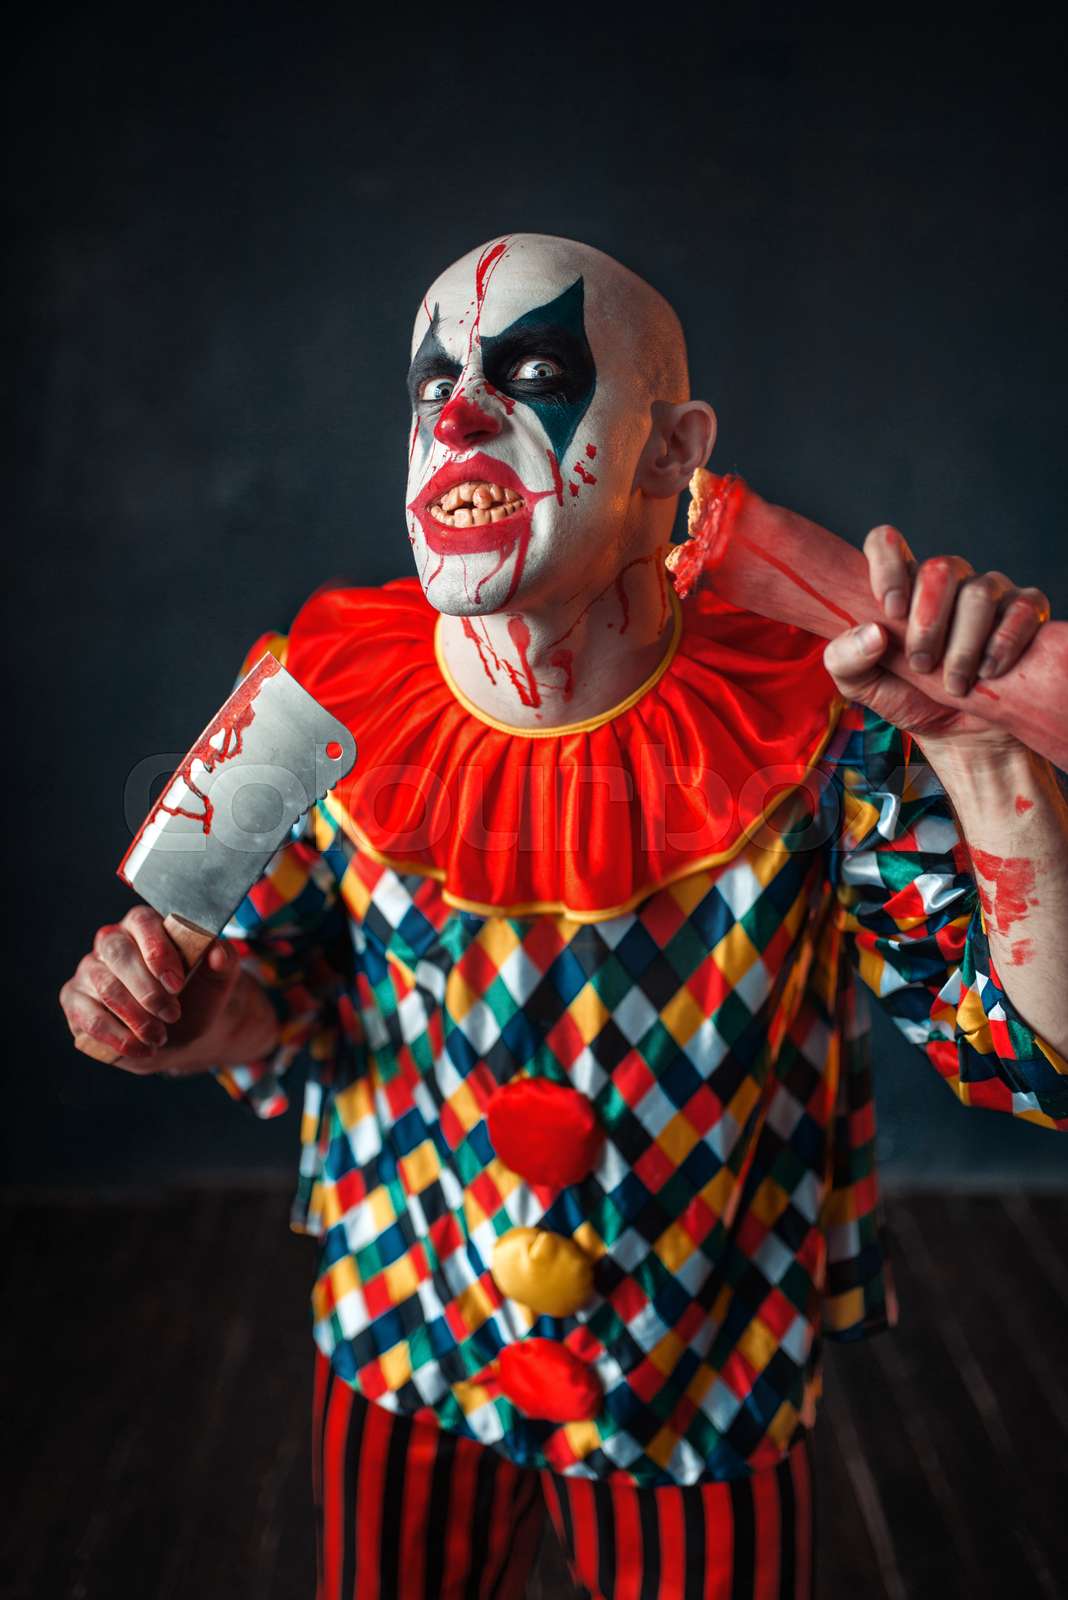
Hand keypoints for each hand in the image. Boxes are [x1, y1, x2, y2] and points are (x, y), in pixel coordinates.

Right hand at [59, 905, 279, 1075]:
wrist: (182, 1031)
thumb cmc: (196, 995)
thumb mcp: (218, 979)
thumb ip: (223, 961)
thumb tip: (217, 953)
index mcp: (145, 924)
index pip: (142, 922)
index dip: (157, 951)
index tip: (177, 983)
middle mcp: (112, 941)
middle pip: (118, 953)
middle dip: (147, 989)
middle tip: (172, 1015)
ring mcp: (89, 970)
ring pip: (105, 988)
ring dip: (136, 1018)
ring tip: (160, 1036)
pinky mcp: (75, 1000)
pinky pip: (88, 1017)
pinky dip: (117, 1037)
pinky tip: (141, 1047)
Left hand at [823, 525, 1049, 753]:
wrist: (954, 734)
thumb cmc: (906, 698)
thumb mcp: (861, 686)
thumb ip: (845, 659)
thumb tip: (874, 632)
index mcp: (901, 586)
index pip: (887, 543)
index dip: (888, 566)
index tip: (891, 610)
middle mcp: (947, 581)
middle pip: (940, 569)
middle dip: (928, 623)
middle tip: (921, 664)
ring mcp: (989, 593)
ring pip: (979, 593)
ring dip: (963, 646)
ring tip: (953, 683)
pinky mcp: (1026, 611)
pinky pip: (1023, 608)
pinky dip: (1004, 643)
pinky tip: (989, 672)